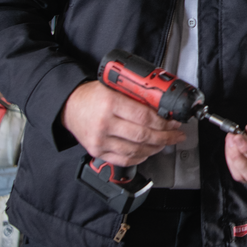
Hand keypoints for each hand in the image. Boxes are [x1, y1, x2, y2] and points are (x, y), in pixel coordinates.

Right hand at [61, 80, 185, 165]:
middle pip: (142, 135)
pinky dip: (140, 157)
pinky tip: (149, 151)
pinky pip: (124, 159)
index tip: (174, 121)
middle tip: (176, 134)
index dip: (163, 122)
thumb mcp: (115, 87)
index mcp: (110, 103)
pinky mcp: (97, 151)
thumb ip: (136, 95)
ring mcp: (100, 140)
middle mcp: (104, 123)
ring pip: (135, 150)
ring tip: (166, 143)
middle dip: (165, 137)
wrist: (70, 106)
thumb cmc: (94, 95)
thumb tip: (162, 103)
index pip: (144, 116)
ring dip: (156, 148)